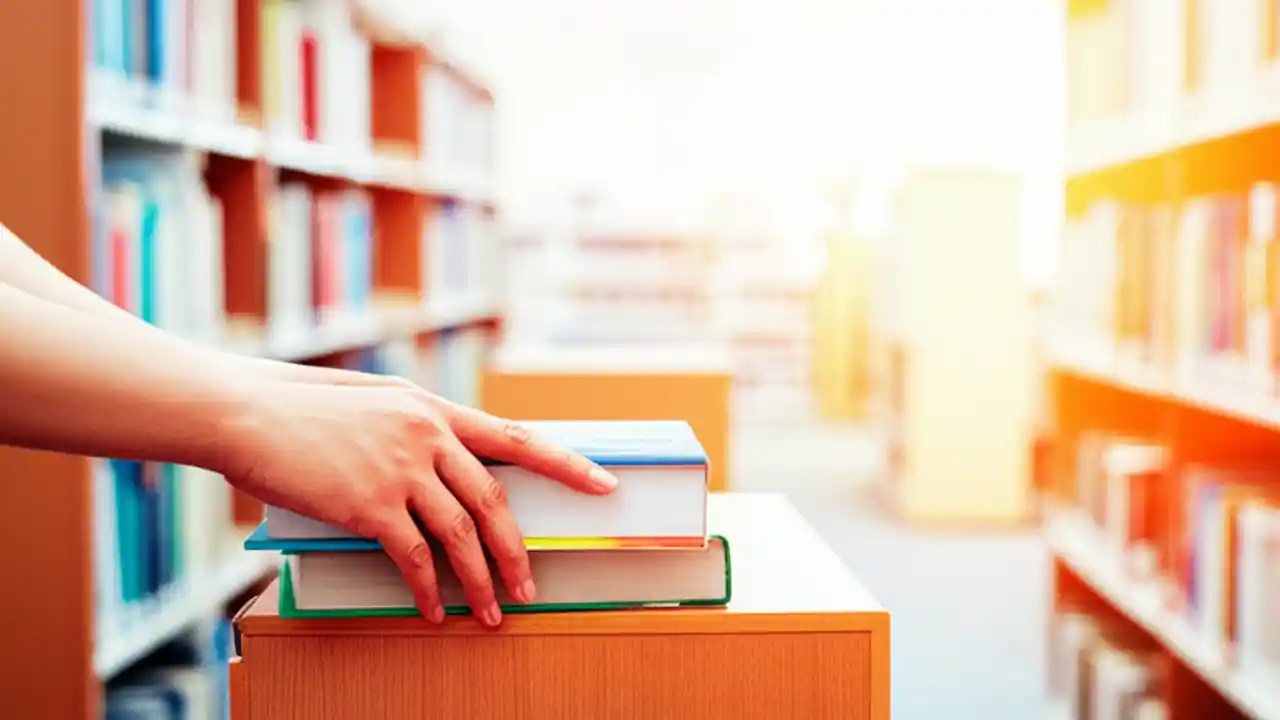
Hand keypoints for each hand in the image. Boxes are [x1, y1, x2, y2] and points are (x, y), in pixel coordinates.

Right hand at [217, 375, 618, 625]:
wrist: (247, 412)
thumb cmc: (303, 409)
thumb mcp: (374, 402)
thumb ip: (417, 427)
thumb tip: (447, 461)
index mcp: (434, 409)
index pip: (517, 437)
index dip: (567, 463)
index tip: (605, 484)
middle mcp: (427, 434)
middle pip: (494, 500)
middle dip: (517, 551)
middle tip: (530, 588)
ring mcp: (400, 468)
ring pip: (461, 534)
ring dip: (479, 580)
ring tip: (490, 614)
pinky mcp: (369, 501)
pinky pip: (413, 556)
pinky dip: (427, 589)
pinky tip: (432, 610)